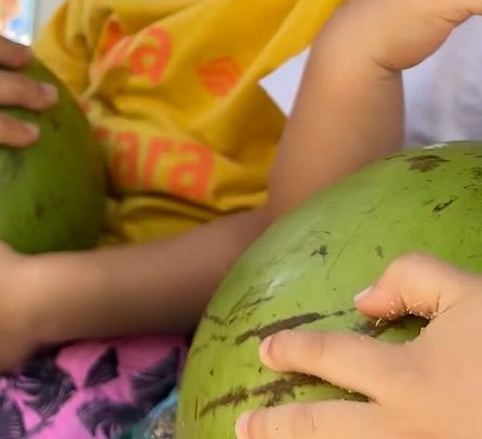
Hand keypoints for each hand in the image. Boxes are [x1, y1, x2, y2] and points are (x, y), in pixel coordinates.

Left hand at [235, 253, 481, 438]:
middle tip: (244, 429)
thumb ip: (409, 279)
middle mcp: (408, 434)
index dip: (293, 351)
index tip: (267, 352)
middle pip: (324, 431)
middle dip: (279, 429)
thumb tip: (361, 301)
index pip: (329, 359)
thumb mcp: (469, 292)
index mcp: (407, 382)